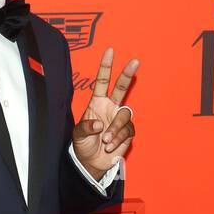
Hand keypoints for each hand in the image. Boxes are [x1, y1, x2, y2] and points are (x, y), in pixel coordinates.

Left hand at [72, 49, 138, 178]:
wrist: (92, 162)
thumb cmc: (84, 145)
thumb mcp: (78, 135)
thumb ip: (86, 128)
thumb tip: (99, 125)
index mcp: (97, 103)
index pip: (102, 81)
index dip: (106, 67)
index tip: (110, 51)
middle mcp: (110, 108)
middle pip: (122, 87)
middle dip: (127, 74)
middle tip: (135, 60)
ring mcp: (120, 119)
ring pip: (123, 116)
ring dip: (114, 129)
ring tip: (105, 141)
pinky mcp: (128, 132)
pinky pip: (127, 131)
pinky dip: (118, 140)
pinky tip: (110, 147)